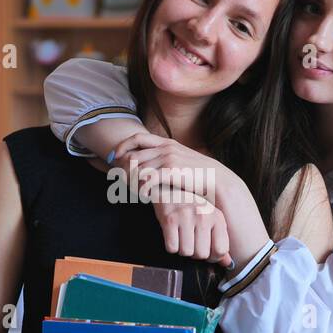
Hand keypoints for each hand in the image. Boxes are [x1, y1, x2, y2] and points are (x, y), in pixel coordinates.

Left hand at [112, 132, 230, 205]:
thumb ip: (164, 156)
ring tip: (132, 189)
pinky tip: (143, 195)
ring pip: (139, 168)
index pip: (137, 138)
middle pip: (134, 155)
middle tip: (120, 179)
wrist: (216, 180)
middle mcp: (166, 148)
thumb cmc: (197, 173)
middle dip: (124, 168)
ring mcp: (169, 158)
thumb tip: (146, 161)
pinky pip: (148, 178)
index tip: (115, 157)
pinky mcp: (172, 171)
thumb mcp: (180, 158)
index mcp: (166, 142)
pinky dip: (142, 187)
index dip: (123, 146)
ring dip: (133, 180)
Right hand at [151, 191, 232, 267]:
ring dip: (182, 249)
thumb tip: (228, 263)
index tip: (207, 252)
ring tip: (182, 236)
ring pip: (186, 252)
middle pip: (201, 254)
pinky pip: (171, 247)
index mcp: (217, 217)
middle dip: (195, 252)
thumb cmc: (192, 207)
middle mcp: (203, 216)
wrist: (170, 190)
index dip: (213, 257)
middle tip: (191, 241)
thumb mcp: (210, 220)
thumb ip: (220, 241)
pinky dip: (171, 245)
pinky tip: (173, 234)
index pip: (221, 250)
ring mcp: (186, 217)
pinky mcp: (169, 219)